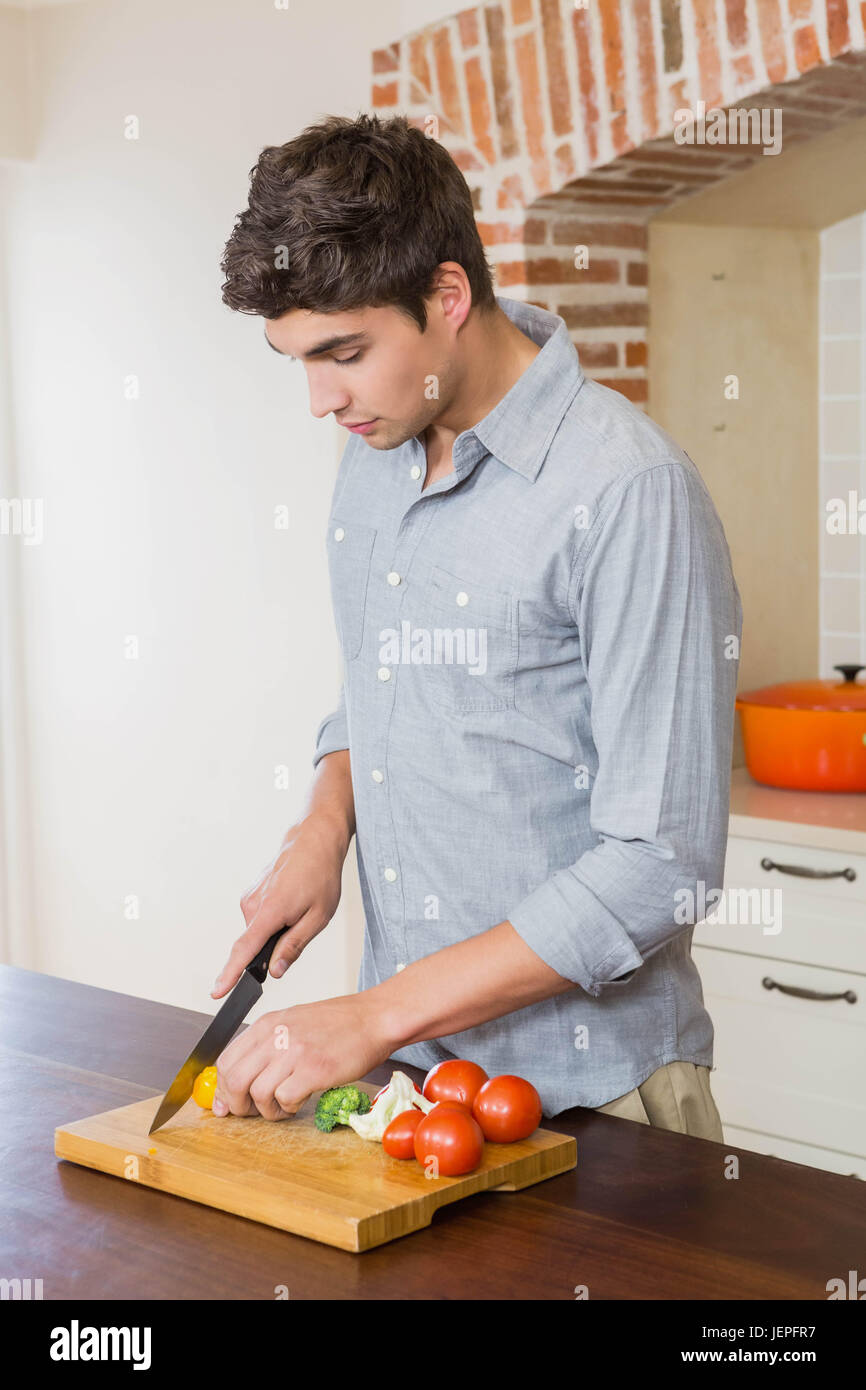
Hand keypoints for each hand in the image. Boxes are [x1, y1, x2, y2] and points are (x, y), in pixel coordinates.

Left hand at [211, 995, 393, 1119]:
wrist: (374, 1018)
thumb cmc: (338, 1024)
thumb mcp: (292, 1023)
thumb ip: (265, 1047)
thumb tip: (240, 1079)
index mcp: (267, 1023)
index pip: (225, 1060)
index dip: (223, 1088)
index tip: (229, 1104)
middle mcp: (275, 1035)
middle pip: (234, 1079)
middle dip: (238, 1104)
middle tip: (252, 1112)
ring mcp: (294, 1052)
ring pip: (257, 1093)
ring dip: (266, 1110)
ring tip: (283, 1108)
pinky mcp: (314, 1069)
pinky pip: (285, 1098)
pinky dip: (288, 1108)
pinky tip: (300, 1101)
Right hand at [212, 814, 347, 998]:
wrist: (313, 840)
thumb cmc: (321, 875)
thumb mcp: (318, 917)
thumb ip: (294, 946)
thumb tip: (274, 971)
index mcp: (269, 912)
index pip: (244, 950)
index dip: (230, 974)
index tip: (217, 992)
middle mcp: (252, 905)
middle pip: (256, 944)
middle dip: (274, 947)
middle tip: (301, 924)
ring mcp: (249, 898)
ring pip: (260, 931)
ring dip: (278, 930)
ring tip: (300, 907)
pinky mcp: (251, 894)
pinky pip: (260, 919)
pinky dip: (274, 919)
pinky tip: (292, 901)